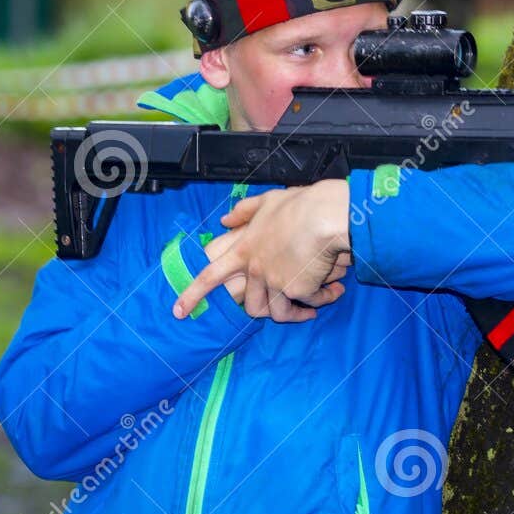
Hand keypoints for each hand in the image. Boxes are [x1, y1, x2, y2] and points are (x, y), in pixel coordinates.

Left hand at [173, 183, 352, 322]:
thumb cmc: (300, 205)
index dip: (192, 294)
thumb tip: (224, 219)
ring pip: (277, 312)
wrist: (325, 216)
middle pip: (250, 305)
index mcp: (244, 249)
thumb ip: (244, 211)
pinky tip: (335, 291)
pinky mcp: (297, 290)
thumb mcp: (267, 201)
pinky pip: (309, 304)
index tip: (178, 312)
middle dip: (265, 309)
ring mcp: (275, 282)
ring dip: (295, 312)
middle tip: (284, 305)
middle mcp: (256, 269)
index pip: (210, 276)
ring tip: (309, 307)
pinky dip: (323, 299)